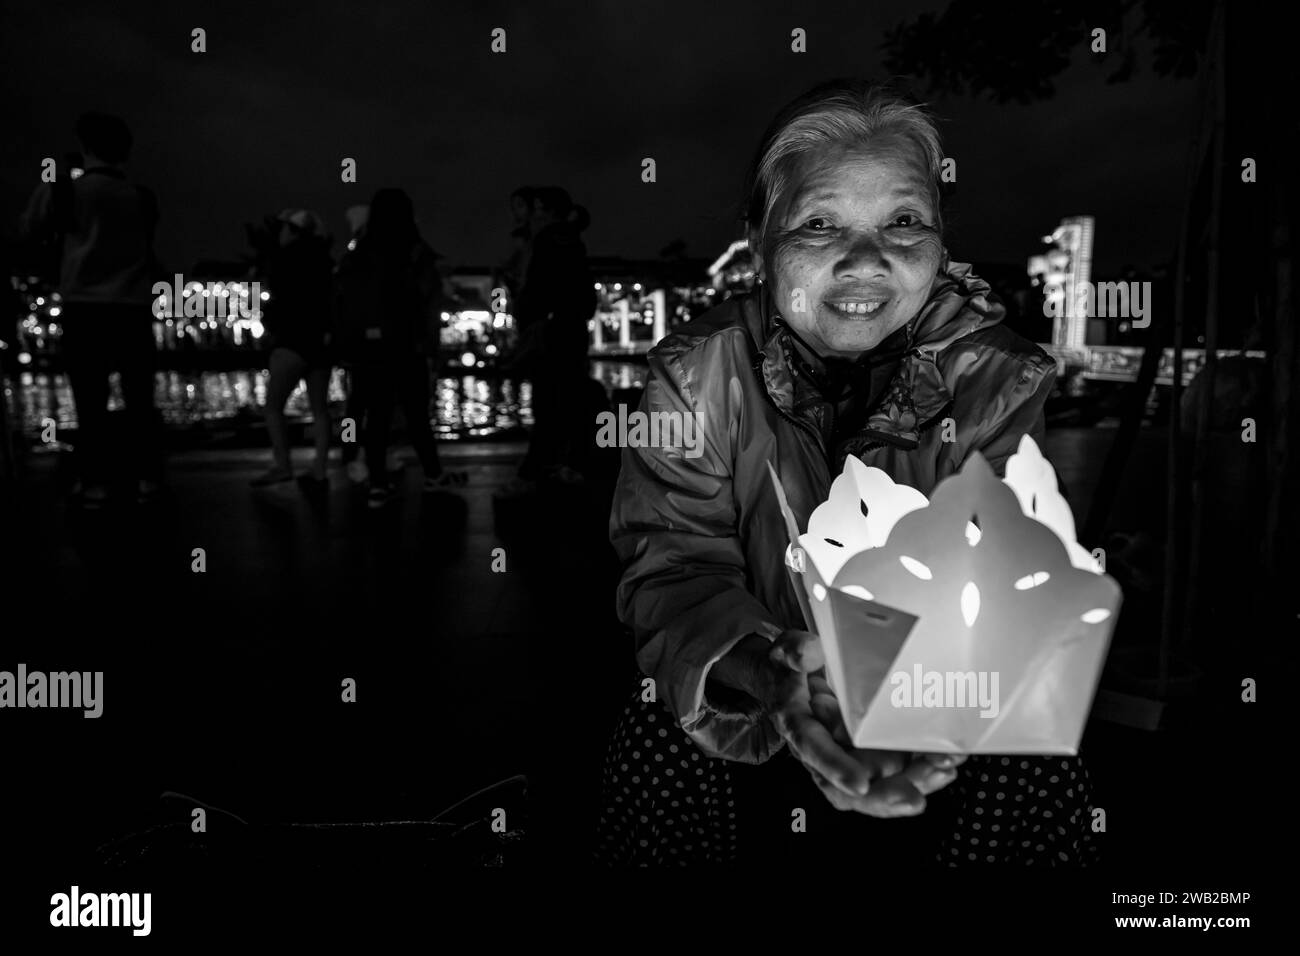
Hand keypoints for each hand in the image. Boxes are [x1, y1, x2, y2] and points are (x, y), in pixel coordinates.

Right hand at [764, 630, 965, 816]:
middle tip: (915, 799)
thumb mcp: (789, 650)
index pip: (815, 751)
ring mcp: (853, 755)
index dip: (836, 768)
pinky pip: (898, 771)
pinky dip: (923, 772)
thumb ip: (795, 651)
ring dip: (913, 783)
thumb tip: (809, 652)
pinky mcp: (875, 752)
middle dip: (884, 796)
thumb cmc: (796, 666)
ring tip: (942, 771)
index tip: (860, 784)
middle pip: (850, 788)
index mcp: (801, 727)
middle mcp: (827, 750)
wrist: (799, 677)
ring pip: (879, 785)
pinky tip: (946, 764)